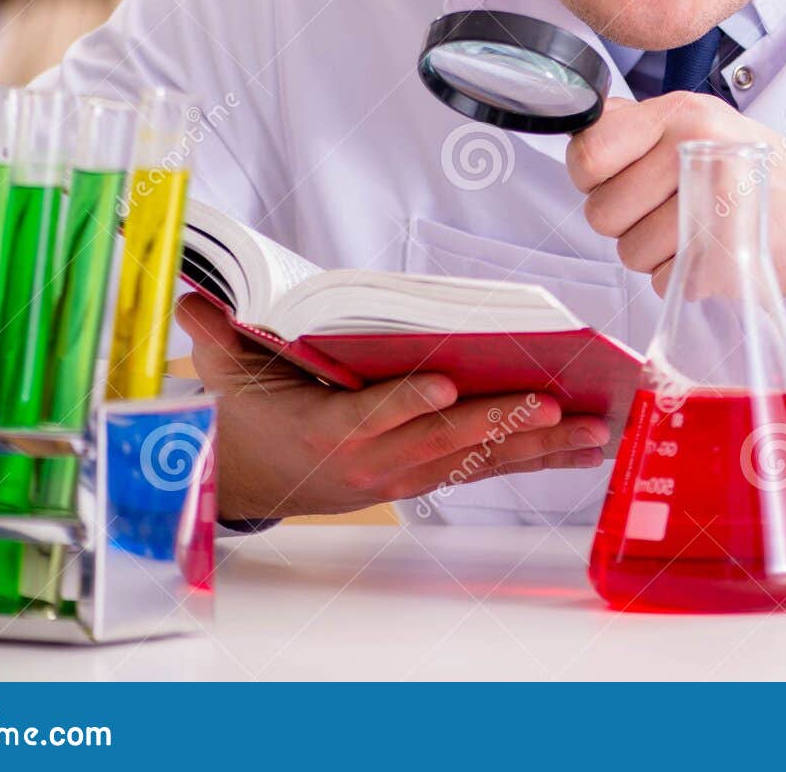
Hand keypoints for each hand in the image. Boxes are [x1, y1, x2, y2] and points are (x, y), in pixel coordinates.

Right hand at [176, 294, 610, 520]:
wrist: (254, 485)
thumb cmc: (252, 421)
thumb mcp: (226, 380)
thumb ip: (218, 338)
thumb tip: (192, 300)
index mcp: (326, 432)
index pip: (370, 418)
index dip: (406, 405)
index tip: (445, 387)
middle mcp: (374, 462)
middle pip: (442, 442)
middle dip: (500, 423)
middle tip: (551, 404)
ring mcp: (407, 475)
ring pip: (478, 460)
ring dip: (539, 447)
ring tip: (593, 430)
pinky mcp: (429, 478)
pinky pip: (488, 468)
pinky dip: (538, 457)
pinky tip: (585, 447)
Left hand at [566, 93, 785, 341]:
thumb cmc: (770, 176)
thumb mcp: (707, 123)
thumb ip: (644, 125)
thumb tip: (590, 123)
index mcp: (683, 114)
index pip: (587, 153)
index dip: (592, 178)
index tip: (617, 182)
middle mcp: (694, 151)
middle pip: (602, 212)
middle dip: (628, 224)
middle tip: (670, 212)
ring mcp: (711, 205)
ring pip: (629, 253)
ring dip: (657, 255)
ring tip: (700, 232)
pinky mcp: (725, 258)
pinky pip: (664, 282)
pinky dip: (686, 280)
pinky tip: (718, 255)